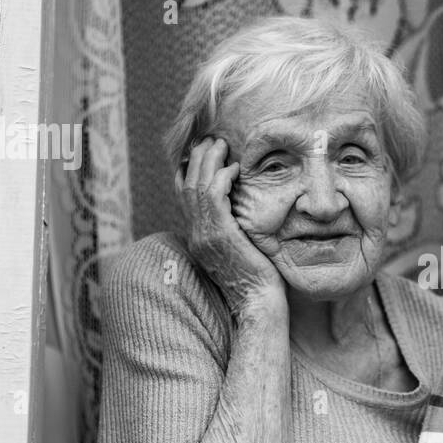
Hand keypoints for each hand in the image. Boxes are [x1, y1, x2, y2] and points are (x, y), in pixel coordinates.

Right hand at [175, 137, 283, 316]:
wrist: (258, 302)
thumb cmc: (258, 280)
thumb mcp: (240, 250)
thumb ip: (233, 229)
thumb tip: (242, 212)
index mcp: (199, 237)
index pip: (184, 196)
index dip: (190, 170)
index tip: (204, 153)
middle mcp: (197, 234)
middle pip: (187, 186)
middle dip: (197, 159)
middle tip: (211, 140)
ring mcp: (206, 235)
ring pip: (197, 187)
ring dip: (208, 162)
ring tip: (221, 145)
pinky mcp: (221, 235)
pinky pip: (213, 197)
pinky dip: (221, 178)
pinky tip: (234, 169)